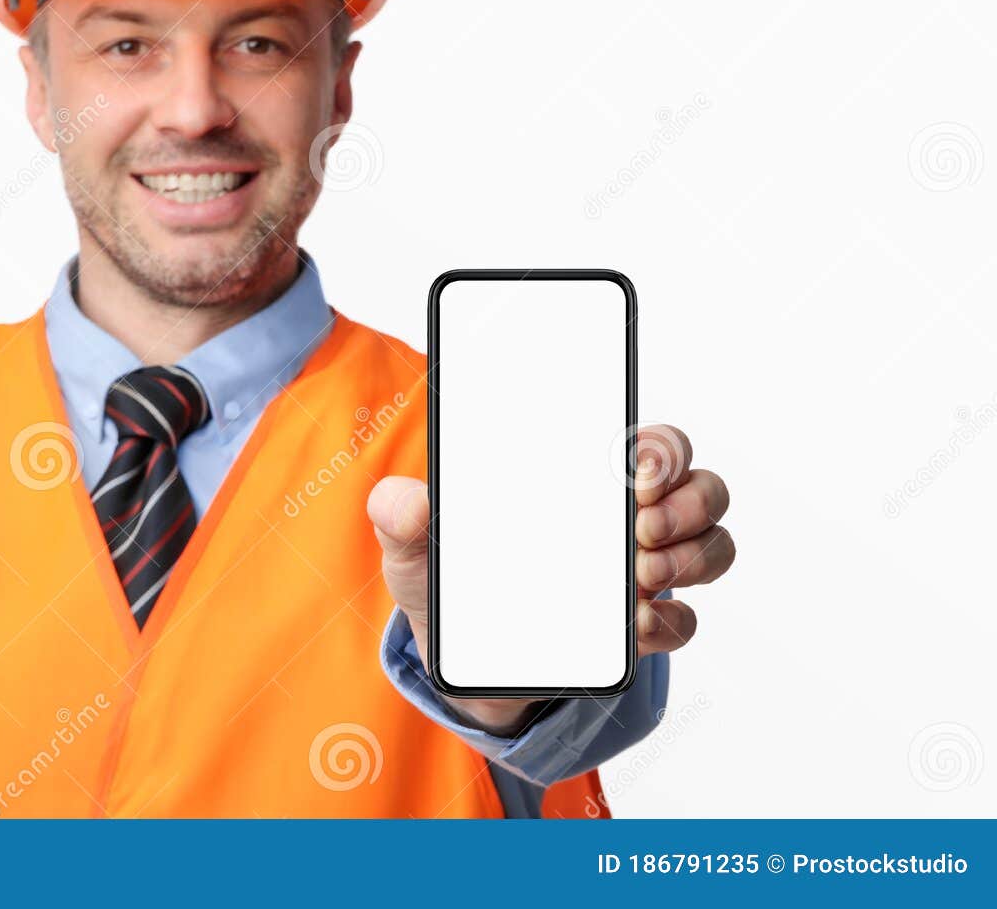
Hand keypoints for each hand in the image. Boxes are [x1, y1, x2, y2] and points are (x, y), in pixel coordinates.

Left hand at [368, 424, 732, 736]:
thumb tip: (410, 503)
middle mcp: (625, 521)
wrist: (459, 667)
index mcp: (579, 481)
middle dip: (687, 500)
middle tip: (640, 524)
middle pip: (701, 487)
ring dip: (690, 555)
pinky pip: (685, 622)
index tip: (635, 467)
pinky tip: (635, 622)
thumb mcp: (412, 546)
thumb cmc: (449, 584)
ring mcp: (640, 575)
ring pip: (712, 547)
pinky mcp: (638, 631)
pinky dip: (670, 621)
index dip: (661, 447)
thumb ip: (399, 515)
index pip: (648, 443)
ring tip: (639, 571)